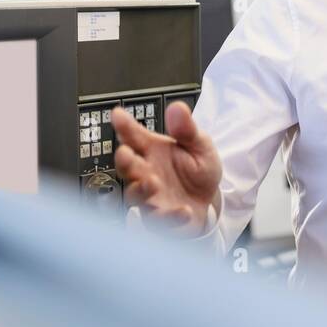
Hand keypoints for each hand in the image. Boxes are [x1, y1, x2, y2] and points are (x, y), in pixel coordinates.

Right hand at [111, 101, 221, 236]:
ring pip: (135, 195)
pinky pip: (159, 219)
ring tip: (152, 181)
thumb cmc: (197, 171)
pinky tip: (183, 210)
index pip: (134, 136)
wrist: (208, 201)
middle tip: (125, 153)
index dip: (124, 125)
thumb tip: (178, 108)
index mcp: (152, 151)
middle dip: (123, 160)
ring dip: (141, 189)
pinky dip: (170, 216)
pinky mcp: (159, 218)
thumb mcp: (200, 146)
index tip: (118, 115)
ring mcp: (149, 197)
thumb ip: (187, 130)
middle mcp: (145, 173)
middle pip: (127, 167)